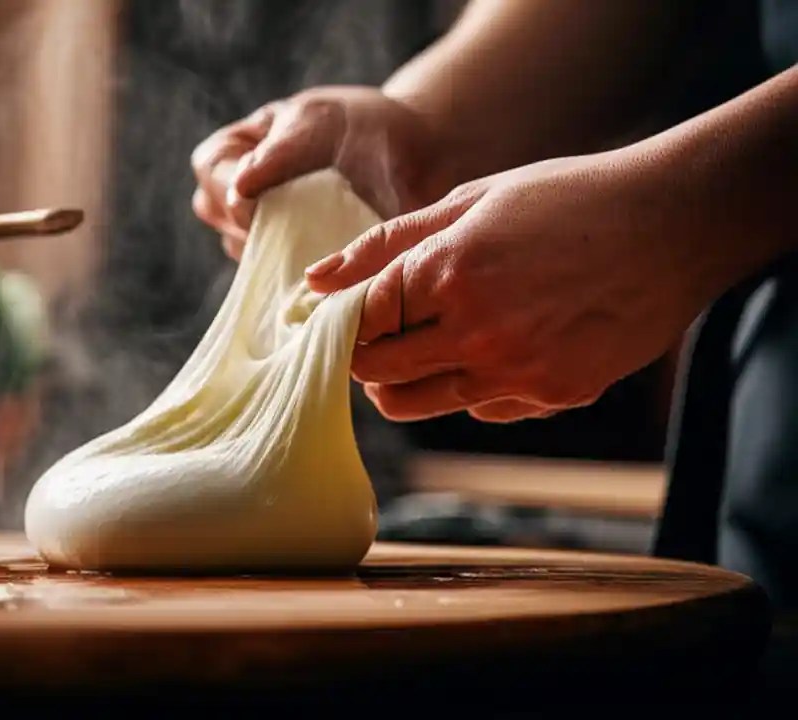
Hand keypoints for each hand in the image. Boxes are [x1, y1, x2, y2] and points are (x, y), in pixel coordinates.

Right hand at [190, 86, 445, 260]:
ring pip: (241, 248)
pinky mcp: (293, 260)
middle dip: (246, 220)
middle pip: (214, 210)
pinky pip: (274, 278)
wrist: (421, 158)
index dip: (230, 185)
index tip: (263, 203)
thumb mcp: (321, 124)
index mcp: (244, 142)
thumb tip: (238, 191)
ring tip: (313, 242)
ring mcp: (267, 226)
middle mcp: (246, 187)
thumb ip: (280, 152)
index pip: (212, 167)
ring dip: (271, 250)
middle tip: (291, 224)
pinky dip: (293, 275)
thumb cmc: (368, 127)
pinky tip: (322, 269)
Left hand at [304, 150, 726, 422]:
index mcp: (448, 271)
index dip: (336, 321)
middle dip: (359, 356)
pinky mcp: (554, 396)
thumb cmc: (566, 199)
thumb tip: (315, 280)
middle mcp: (477, 331)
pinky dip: (467, 387)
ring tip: (418, 346)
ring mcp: (518, 371)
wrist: (673, 224)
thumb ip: (385, 245)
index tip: (330, 316)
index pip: (358, 320)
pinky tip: (488, 349)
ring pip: (418, 403)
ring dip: (400, 381)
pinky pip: (480, 408)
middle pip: (375, 372)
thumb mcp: (469, 202)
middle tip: (370, 335)